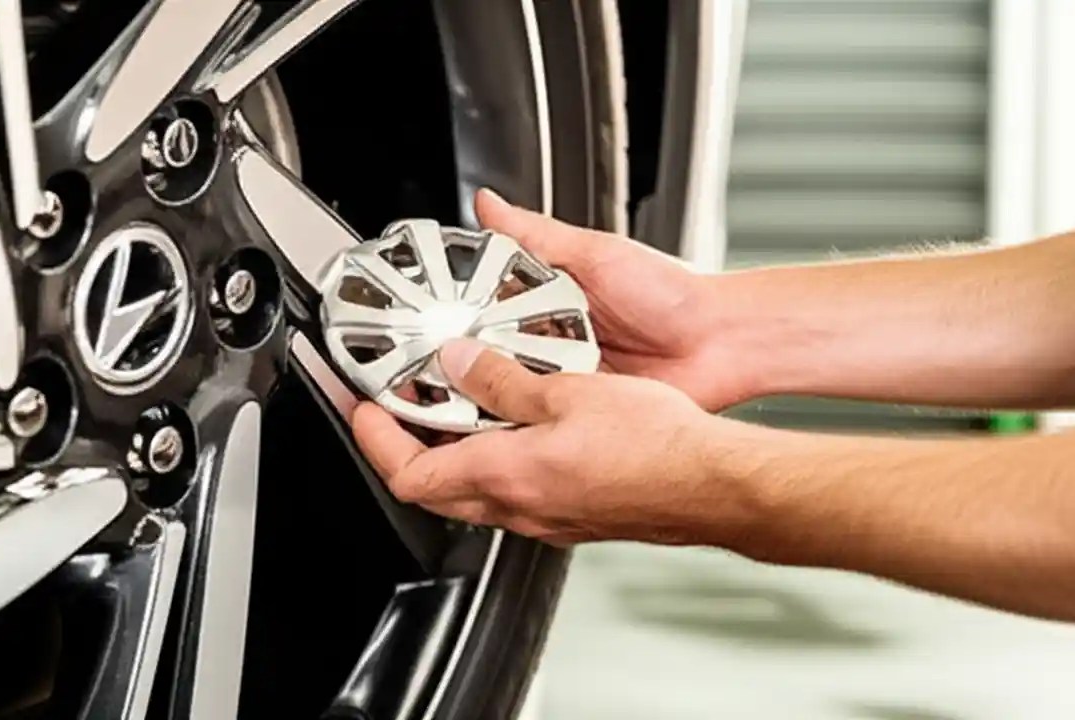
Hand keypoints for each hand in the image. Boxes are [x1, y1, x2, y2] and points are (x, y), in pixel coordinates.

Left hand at [351, 338, 728, 546]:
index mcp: (505, 473)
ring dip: (454, 453)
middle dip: (407, 448)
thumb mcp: (567, 391)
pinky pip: (515, 493)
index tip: (363, 409)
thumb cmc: (654, 447)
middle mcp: (519, 506)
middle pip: (434, 489)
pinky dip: (497, 461)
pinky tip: (520, 428)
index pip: (409, 473)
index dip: (375, 439)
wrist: (710, 485)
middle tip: (399, 407)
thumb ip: (503, 378)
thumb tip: (460, 363)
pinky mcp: (573, 516)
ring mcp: (546, 518)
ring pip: (475, 492)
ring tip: (457, 407)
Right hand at [476, 190, 746, 410]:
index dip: (463, 308)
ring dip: (503, 382)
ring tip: (489, 376)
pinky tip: (520, 405)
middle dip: (477, 351)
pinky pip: (546, 410)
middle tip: (461, 350)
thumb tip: (488, 203)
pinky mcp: (584, 407)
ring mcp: (568, 373)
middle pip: (492, 346)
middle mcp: (554, 334)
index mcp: (551, 292)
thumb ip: (536, 235)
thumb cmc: (675, 295)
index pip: (487, 300)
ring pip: (513, 381)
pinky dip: (533, 409)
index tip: (440, 312)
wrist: (723, 343)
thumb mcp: (597, 253)